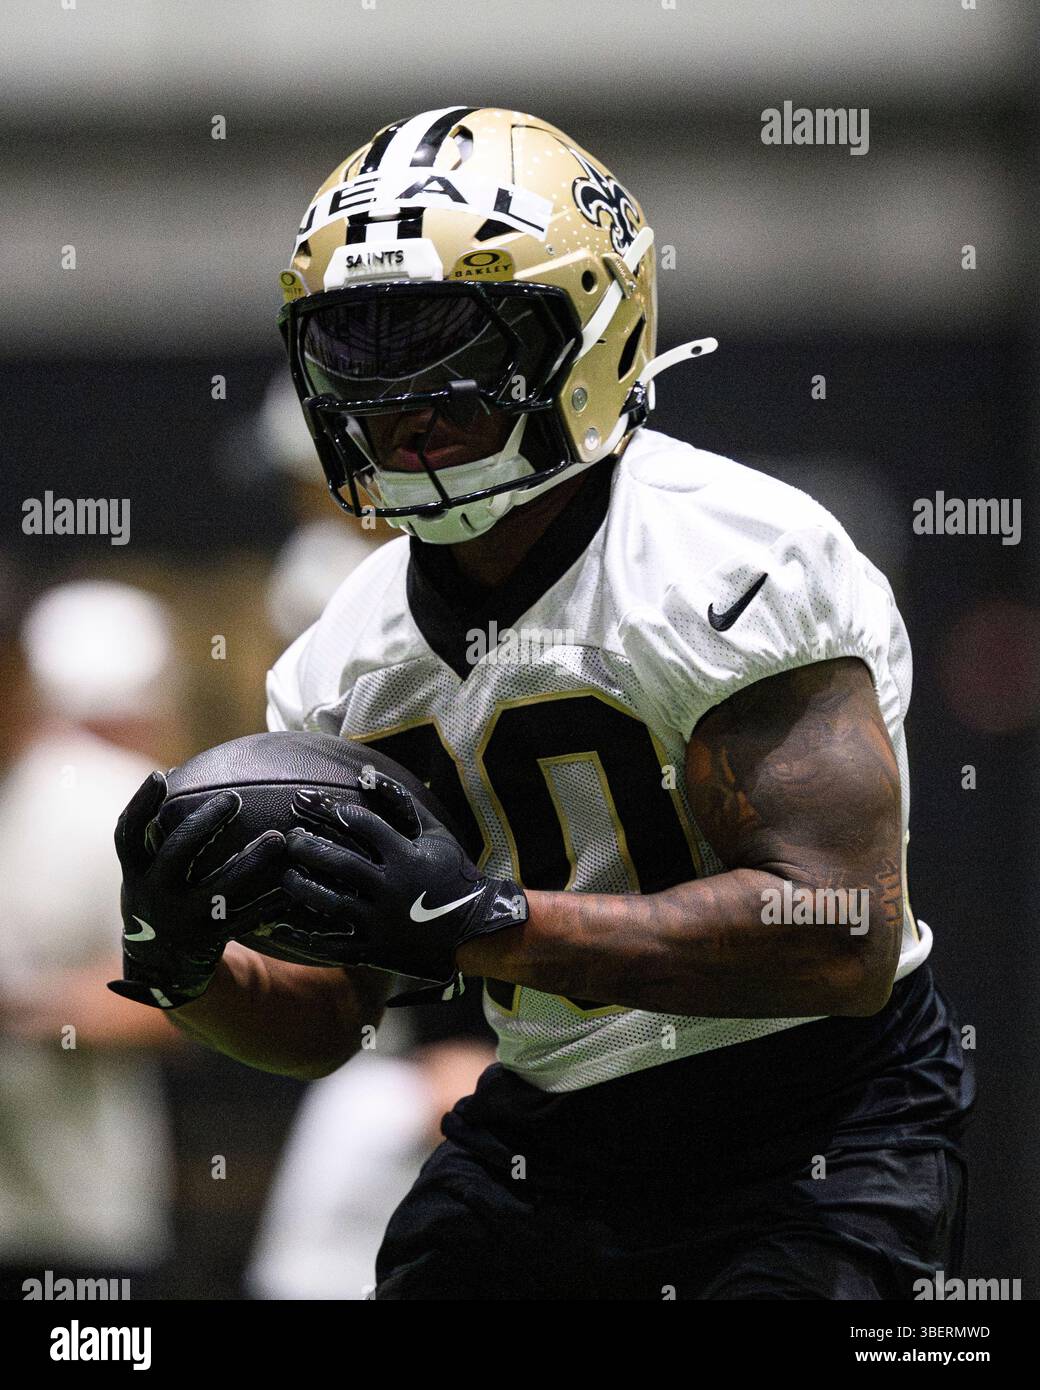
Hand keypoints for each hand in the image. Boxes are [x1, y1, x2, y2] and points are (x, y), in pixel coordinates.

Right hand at [108, 772, 284, 1008]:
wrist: (161, 966)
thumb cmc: (160, 897)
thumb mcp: (146, 871)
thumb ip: (156, 834)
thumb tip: (176, 771)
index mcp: (135, 873)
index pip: (128, 835)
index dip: (140, 805)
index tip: (160, 775)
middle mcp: (154, 895)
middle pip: (178, 852)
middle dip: (205, 823)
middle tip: (233, 798)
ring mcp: (184, 919)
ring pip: (220, 887)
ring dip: (251, 861)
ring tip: (278, 838)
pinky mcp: (211, 938)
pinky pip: (247, 917)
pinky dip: (271, 902)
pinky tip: (293, 883)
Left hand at [281, 772, 526, 986]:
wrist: (475, 930)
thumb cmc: (453, 874)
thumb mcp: (435, 834)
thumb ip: (401, 803)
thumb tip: (367, 774)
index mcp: (407, 857)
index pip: (364, 826)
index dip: (334, 812)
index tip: (311, 803)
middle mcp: (392, 888)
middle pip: (341, 863)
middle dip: (309, 848)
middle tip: (290, 838)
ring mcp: (383, 922)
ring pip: (332, 903)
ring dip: (302, 888)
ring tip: (284, 876)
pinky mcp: (377, 950)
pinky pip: (335, 946)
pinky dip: (306, 937)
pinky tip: (282, 926)